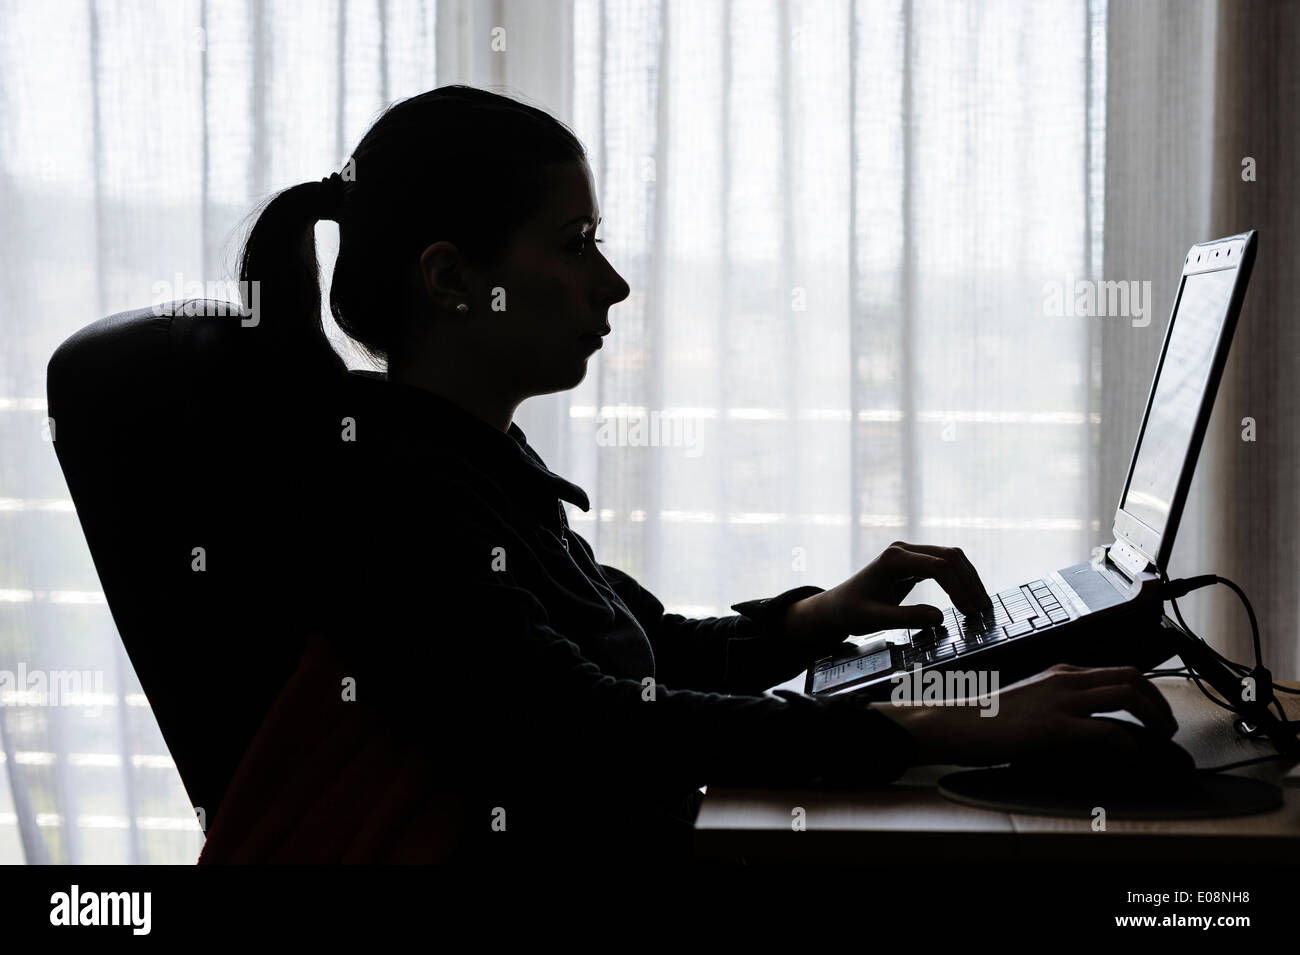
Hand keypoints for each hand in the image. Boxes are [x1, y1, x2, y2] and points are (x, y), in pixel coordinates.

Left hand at [785, 541, 992, 647]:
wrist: (838, 606)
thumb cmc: (853, 612)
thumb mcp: (875, 620)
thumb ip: (906, 618)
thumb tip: (940, 618)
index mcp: (893, 559)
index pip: (938, 566)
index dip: (958, 587)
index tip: (970, 611)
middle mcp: (903, 549)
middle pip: (950, 556)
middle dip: (969, 582)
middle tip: (982, 610)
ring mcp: (910, 553)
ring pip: (951, 558)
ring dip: (969, 579)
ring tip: (981, 606)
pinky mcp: (915, 562)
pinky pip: (945, 565)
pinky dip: (960, 580)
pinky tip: (969, 598)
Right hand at [874, 663, 1178, 765]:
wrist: (956, 724)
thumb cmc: (988, 719)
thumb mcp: (1031, 700)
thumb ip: (1060, 703)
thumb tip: (1088, 722)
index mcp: (1061, 673)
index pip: (1120, 671)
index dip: (1149, 692)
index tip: (1157, 712)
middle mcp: (1066, 680)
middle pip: (1132, 677)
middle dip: (1160, 702)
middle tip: (1167, 727)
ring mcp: (1060, 702)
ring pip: (1127, 695)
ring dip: (1154, 717)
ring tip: (1160, 738)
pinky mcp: (1054, 727)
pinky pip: (1105, 730)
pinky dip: (1126, 743)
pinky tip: (1129, 755)